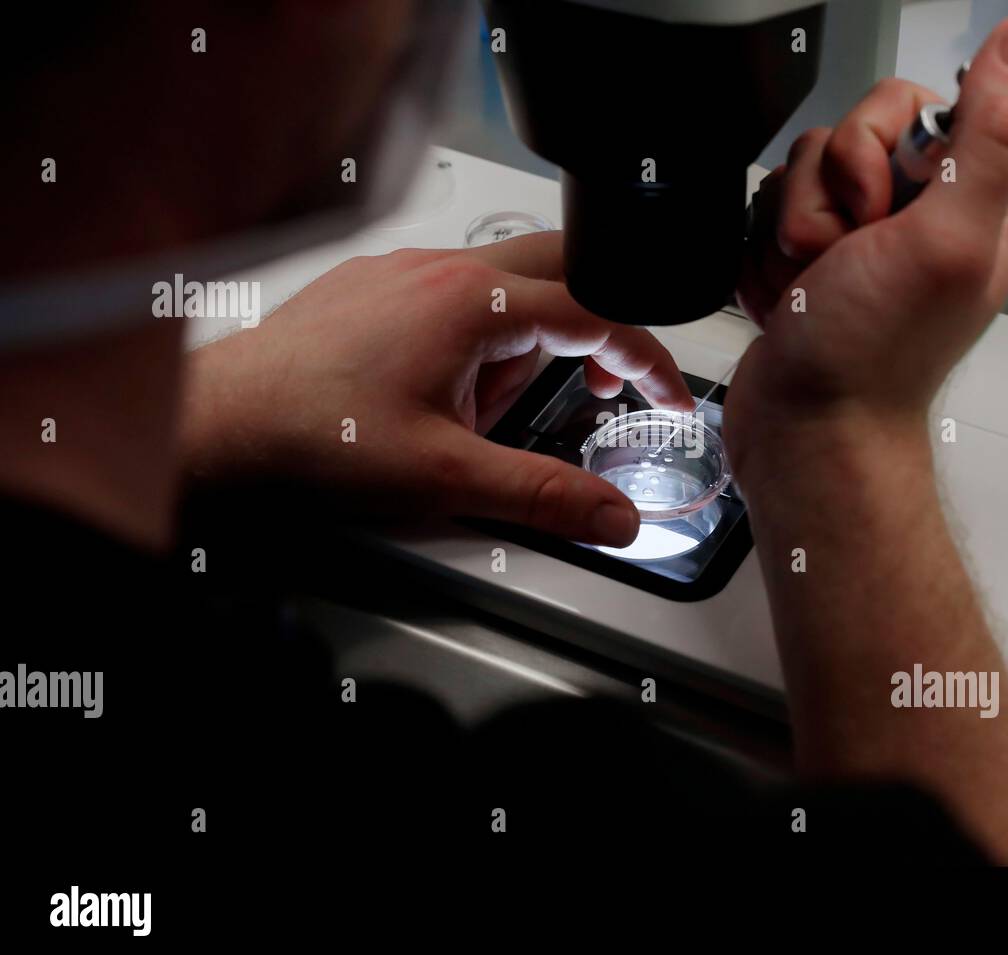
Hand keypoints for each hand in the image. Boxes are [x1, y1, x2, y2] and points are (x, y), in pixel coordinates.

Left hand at [181, 232, 692, 545]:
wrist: (223, 422)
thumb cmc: (316, 438)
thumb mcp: (446, 478)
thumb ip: (543, 496)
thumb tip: (615, 519)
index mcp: (476, 302)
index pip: (597, 313)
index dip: (647, 359)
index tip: (668, 396)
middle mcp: (443, 268)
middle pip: (562, 269)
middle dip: (595, 330)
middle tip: (599, 386)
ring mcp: (406, 268)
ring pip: (508, 284)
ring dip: (524, 341)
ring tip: (482, 411)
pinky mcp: (377, 281)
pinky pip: (457, 291)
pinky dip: (478, 335)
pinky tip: (442, 389)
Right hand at [729, 16, 1007, 493]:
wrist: (807, 431)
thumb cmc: (872, 356)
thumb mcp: (946, 238)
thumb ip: (990, 135)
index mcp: (970, 201)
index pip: (908, 108)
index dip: (870, 149)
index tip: (874, 211)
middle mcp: (918, 217)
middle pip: (842, 140)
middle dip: (822, 202)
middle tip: (841, 259)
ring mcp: (859, 244)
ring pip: (797, 179)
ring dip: (788, 236)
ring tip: (813, 289)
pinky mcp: (809, 267)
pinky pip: (768, 222)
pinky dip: (766, 264)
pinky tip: (790, 303)